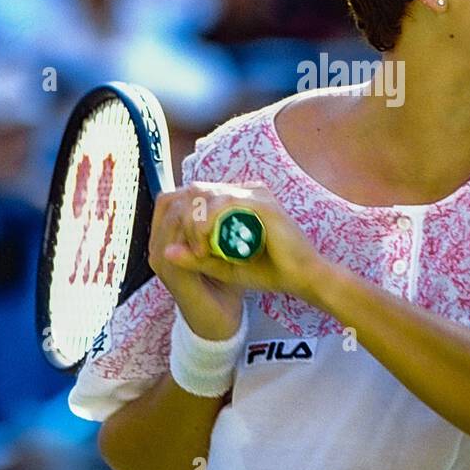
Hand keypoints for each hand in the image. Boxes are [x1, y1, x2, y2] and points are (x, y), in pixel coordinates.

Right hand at [148, 184, 245, 340]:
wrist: (219, 323)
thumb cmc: (223, 284)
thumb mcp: (220, 249)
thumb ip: (216, 225)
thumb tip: (225, 192)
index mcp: (164, 239)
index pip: (169, 199)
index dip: (194, 192)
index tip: (223, 194)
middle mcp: (157, 247)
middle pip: (170, 201)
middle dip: (200, 198)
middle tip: (227, 202)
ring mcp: (160, 259)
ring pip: (174, 216)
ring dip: (203, 211)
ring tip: (228, 214)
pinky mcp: (171, 272)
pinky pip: (180, 239)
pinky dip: (202, 230)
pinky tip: (224, 229)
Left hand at [155, 182, 328, 307]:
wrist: (303, 278)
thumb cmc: (268, 271)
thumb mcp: (223, 267)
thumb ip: (196, 259)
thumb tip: (166, 252)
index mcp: (236, 200)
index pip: (195, 196)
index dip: (182, 220)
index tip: (185, 251)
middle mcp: (244, 190)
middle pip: (195, 190)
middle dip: (184, 221)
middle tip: (191, 251)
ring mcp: (254, 193)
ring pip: (205, 194)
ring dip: (194, 224)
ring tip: (200, 251)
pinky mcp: (262, 202)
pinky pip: (224, 202)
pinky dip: (208, 223)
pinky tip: (207, 243)